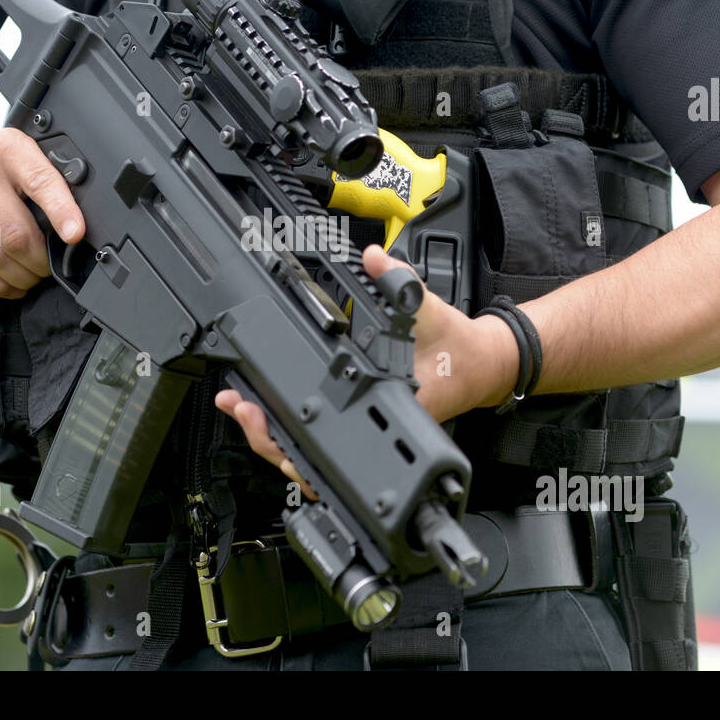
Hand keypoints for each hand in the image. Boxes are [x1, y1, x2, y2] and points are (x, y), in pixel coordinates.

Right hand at [0, 129, 85, 297]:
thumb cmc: (15, 171)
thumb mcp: (37, 163)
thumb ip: (57, 188)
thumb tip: (78, 232)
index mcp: (9, 147)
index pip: (40, 182)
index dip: (61, 212)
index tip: (75, 236)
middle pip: (15, 233)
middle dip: (40, 260)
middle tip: (50, 267)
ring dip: (21, 276)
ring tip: (33, 275)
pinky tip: (13, 284)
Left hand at [215, 244, 519, 496]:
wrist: (479, 366)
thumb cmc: (457, 349)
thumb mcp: (431, 310)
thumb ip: (401, 282)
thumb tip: (377, 259)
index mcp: (390, 408)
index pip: (333, 439)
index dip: (289, 433)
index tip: (261, 411)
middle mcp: (374, 430)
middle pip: (309, 460)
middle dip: (268, 438)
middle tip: (241, 408)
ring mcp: (367, 436)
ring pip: (311, 459)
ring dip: (274, 439)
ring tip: (242, 411)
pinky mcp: (363, 429)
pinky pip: (321, 446)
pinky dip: (291, 436)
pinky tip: (269, 417)